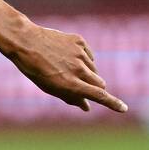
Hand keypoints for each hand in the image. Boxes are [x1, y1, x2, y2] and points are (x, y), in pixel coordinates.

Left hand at [1, 22, 126, 112]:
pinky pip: (89, 55)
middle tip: (79, 83)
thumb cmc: (34, 68)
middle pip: (100, 83)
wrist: (24, 40)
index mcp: (70, 83)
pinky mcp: (79, 41)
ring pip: (93, 69)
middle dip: (94, 87)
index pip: (98, 95)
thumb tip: (87, 107)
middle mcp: (78, 69)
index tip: (124, 109)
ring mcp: (80, 54)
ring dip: (85, 72)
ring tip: (64, 66)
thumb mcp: (48, 87)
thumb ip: (69, 97)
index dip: (113, 103)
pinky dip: (82, 58)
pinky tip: (66, 55)